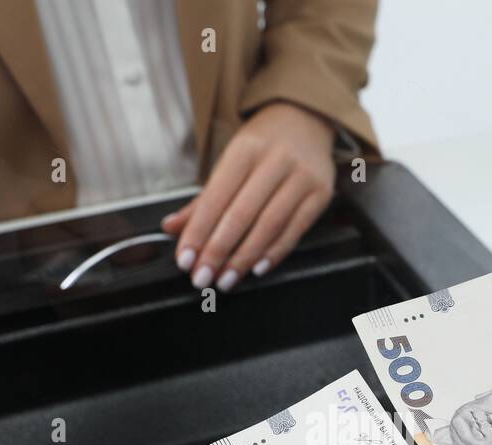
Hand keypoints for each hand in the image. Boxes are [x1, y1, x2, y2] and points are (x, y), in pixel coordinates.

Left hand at [163, 102, 335, 292]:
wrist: (306, 118)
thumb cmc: (263, 144)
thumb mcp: (230, 161)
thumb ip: (203, 200)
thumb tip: (171, 228)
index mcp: (245, 150)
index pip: (215, 197)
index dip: (198, 232)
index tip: (185, 259)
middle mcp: (275, 161)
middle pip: (241, 214)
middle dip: (218, 251)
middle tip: (202, 278)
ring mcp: (301, 177)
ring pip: (269, 225)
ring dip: (244, 258)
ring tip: (226, 279)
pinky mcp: (320, 193)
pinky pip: (295, 230)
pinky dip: (275, 252)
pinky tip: (258, 268)